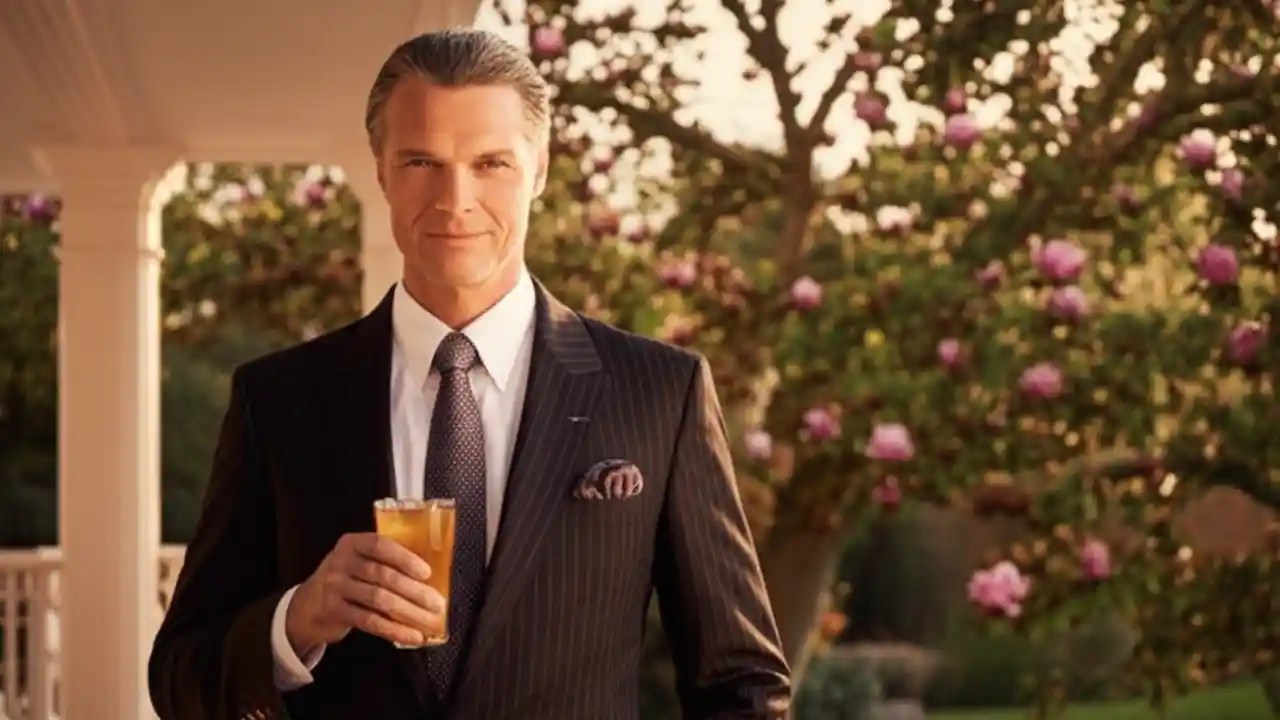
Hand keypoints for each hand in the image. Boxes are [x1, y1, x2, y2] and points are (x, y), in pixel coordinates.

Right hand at [285, 532, 446, 652]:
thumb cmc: (347, 579)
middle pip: (384, 576)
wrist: (307, 606)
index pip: (380, 545)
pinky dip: (394, 630)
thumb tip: (429, 578)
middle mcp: (341, 561)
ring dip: (409, 612)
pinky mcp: (334, 611)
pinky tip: (411, 636)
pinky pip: (370, 621)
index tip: (427, 573)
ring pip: (379, 600)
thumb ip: (385, 562)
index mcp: (352, 543)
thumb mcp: (359, 561)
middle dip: (415, 591)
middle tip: (437, 603)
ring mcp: (335, 586)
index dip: (405, 558)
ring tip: (429, 621)